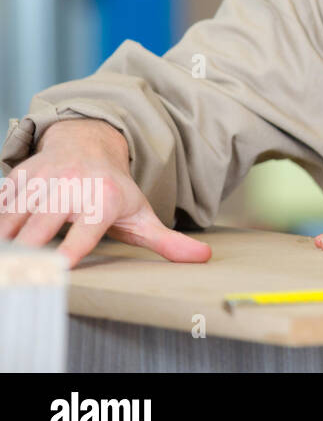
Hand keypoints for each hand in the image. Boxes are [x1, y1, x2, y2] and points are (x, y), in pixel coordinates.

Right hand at [0, 118, 211, 266]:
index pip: (84, 233)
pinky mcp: (20, 178)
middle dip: (28, 255)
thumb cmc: (113, 189)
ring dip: (8, 242)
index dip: (71, 253)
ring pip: (13, 219)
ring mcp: (43, 181)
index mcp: (104, 201)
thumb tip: (203, 257)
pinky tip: (6, 241)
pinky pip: (0, 207)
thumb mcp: (141, 213)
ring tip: (11, 264)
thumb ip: (167, 241)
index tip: (60, 271)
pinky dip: (1, 226)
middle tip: (22, 277)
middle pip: (40, 229)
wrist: (89, 143)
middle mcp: (72, 188)